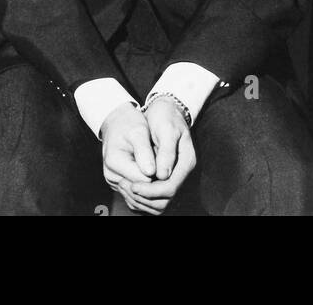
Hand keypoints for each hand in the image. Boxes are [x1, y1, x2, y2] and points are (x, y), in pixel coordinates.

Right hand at [99, 103, 160, 213]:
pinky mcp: (120, 186)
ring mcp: (115, 182)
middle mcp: (111, 175)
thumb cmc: (129, 124)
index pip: (143, 180)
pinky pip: (136, 199)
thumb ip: (144, 152)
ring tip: (165, 175)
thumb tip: (152, 173)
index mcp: (114, 161)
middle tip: (171, 172)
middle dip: (158, 187)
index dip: (159, 176)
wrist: (117, 123)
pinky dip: (149, 195)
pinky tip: (158, 182)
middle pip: (140, 194)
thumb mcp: (138, 131)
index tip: (169, 166)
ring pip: (139, 200)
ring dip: (154, 193)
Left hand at [129, 96, 196, 214]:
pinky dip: (142, 198)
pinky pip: (155, 199)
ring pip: (161, 203)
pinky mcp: (166, 178)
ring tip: (126, 187)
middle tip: (126, 187)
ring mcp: (175, 177)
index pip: (170, 187)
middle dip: (145, 197)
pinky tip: (130, 187)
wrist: (165, 111)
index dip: (150, 190)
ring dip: (142, 200)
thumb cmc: (165, 117)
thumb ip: (166, 152)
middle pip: (166, 199)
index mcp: (186, 162)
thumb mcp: (166, 128)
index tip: (133, 185)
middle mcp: (182, 173)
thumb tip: (162, 175)